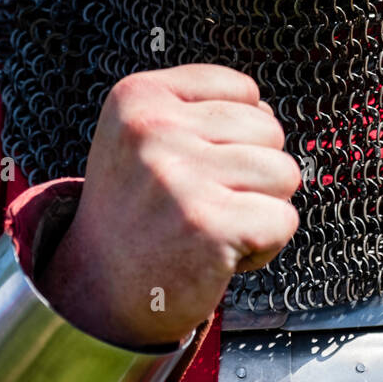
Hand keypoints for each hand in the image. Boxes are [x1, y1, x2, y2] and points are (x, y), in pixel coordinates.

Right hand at [39, 66, 299, 347]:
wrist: (98, 291)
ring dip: (260, 206)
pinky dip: (264, 245)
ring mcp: (181, 177)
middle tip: (200, 202)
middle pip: (270, 130)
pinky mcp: (208, 225)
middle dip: (250, 172)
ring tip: (212, 224)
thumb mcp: (143, 137)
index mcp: (139, 97)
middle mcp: (155, 130)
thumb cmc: (135, 214)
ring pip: (284, 172)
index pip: (244, 91)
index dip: (235, 135)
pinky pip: (284, 219)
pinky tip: (219, 251)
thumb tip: (269, 114)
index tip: (193, 165)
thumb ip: (200, 112)